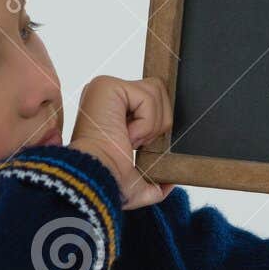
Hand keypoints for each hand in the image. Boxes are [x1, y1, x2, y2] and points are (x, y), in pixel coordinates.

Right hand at [68, 76, 176, 209]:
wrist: (98, 181)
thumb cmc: (108, 181)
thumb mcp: (137, 183)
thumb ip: (154, 181)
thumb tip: (170, 182)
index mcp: (111, 110)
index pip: (152, 100)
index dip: (155, 124)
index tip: (137, 146)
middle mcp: (106, 95)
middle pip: (158, 91)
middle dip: (158, 124)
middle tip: (136, 144)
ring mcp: (105, 87)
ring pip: (156, 91)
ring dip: (151, 125)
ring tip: (130, 140)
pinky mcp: (107, 86)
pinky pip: (147, 97)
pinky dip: (145, 123)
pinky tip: (126, 135)